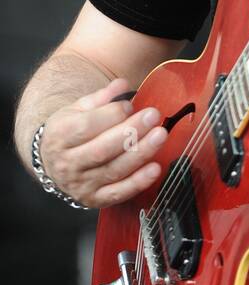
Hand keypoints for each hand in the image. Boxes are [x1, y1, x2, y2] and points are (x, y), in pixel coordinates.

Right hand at [39, 76, 167, 208]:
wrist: (52, 162)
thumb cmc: (70, 131)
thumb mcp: (78, 109)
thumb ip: (102, 97)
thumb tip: (123, 85)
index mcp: (60, 136)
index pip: (86, 127)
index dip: (112, 115)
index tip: (130, 105)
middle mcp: (67, 163)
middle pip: (102, 149)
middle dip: (131, 132)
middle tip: (153, 116)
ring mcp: (80, 184)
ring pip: (113, 170)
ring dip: (140, 153)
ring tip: (160, 135)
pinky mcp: (94, 199)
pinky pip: (119, 193)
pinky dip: (139, 182)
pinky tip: (156, 168)